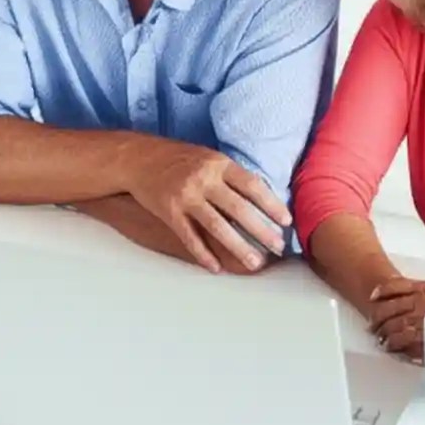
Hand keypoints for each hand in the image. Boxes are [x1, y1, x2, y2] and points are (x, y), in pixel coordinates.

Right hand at [124, 138, 291, 273]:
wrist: (137, 157)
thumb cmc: (178, 158)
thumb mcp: (208, 157)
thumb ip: (230, 175)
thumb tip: (263, 197)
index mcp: (218, 163)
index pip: (252, 185)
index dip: (271, 204)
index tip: (286, 221)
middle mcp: (203, 179)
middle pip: (238, 208)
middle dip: (261, 230)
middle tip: (277, 247)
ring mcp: (185, 196)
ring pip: (217, 226)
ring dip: (238, 246)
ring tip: (254, 262)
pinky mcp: (168, 211)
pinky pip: (189, 236)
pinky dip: (203, 253)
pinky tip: (216, 267)